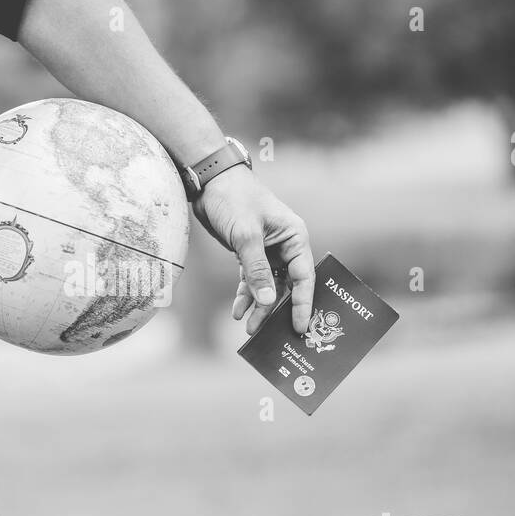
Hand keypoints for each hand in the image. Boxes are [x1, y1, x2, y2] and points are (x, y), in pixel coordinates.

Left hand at [192, 166, 314, 335]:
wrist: (210, 181)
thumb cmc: (234, 198)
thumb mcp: (246, 235)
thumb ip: (257, 269)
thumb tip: (270, 300)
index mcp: (295, 237)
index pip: (304, 276)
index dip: (303, 303)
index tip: (300, 327)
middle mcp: (286, 245)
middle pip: (287, 285)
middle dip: (277, 310)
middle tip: (267, 334)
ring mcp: (268, 250)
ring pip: (268, 286)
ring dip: (259, 306)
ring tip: (248, 328)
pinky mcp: (250, 253)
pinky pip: (252, 280)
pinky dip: (246, 295)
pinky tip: (238, 311)